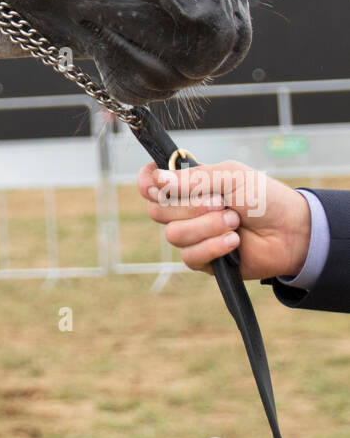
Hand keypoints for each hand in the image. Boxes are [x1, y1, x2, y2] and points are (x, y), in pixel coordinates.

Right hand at [137, 159, 312, 280]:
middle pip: (157, 210)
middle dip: (188, 207)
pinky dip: (213, 247)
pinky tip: (234, 242)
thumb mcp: (231, 177)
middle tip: (220, 203)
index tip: (154, 184)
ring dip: (205, 227)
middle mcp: (186, 210)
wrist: (291, 231)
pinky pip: (190, 257)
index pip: (151, 182)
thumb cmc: (263, 197)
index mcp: (189, 184)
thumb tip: (156, 180)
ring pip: (173, 235)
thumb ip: (193, 179)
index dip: (147, 183)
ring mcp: (193, 236)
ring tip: (234, 222)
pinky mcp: (204, 260)